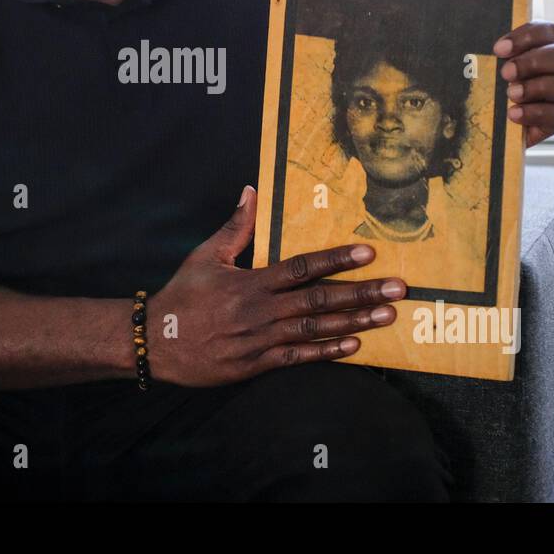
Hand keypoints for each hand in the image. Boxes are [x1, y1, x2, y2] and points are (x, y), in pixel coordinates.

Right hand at [145, 186, 405, 387]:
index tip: (368, 252)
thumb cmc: (182, 296)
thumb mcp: (205, 255)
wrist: (156, 342)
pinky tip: (354, 347)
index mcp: (251, 281)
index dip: (337, 259)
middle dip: (361, 293)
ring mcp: (261, 338)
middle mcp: (261, 309)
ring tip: (386, 317)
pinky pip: (297, 358)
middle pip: (319, 299)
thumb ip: (235, 226)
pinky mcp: (257, 363)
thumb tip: (251, 190)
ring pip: (315, 328)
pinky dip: (326, 353)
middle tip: (397, 289)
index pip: (302, 266)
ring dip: (353, 321)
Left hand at [493, 21, 553, 146]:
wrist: (480, 125)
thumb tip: (491, 46)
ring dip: (540, 87)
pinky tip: (514, 114)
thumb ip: (487, 54)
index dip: (530, 36)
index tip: (499, 49)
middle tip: (506, 73)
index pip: (551, 32)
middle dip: (537, 61)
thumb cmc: (481, 89)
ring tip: (511, 93)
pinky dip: (537, 113)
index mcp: (543, 48)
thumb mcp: (482, 68)